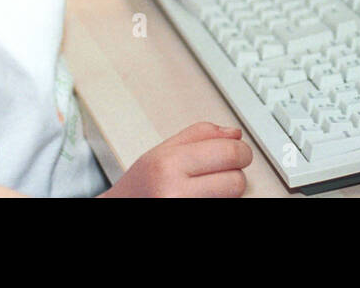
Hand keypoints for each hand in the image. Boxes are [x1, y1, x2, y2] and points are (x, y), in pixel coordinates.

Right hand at [99, 122, 251, 197]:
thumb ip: (198, 136)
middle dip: (236, 175)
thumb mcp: (160, 152)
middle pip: (236, 181)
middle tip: (227, 172)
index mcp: (168, 164)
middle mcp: (175, 191)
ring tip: (208, 189)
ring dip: (227, 193)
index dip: (241, 151)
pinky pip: (221, 208)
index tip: (239, 152)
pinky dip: (217, 202)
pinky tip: (202, 198)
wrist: (118, 212)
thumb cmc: (139, 188)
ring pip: (233, 199)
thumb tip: (234, 134)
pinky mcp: (189, 226)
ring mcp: (184, 209)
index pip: (229, 153)